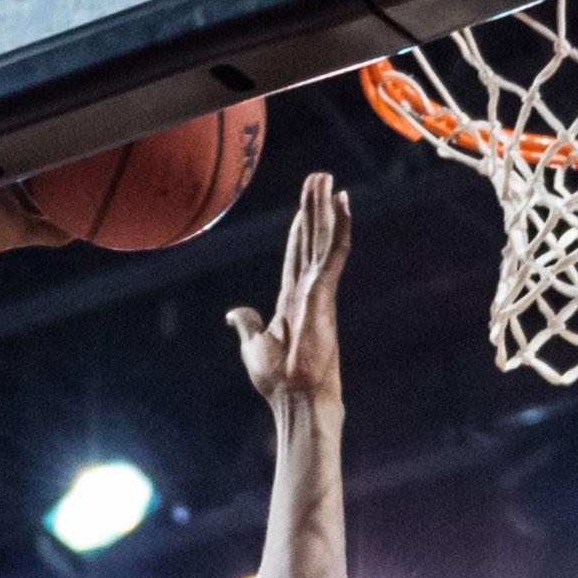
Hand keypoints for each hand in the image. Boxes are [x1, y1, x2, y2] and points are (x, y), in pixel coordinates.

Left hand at [229, 173, 349, 405]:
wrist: (295, 400)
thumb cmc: (278, 382)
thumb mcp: (254, 347)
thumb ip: (249, 325)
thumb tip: (235, 312)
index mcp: (292, 301)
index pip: (296, 256)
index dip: (301, 229)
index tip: (306, 206)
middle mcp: (309, 291)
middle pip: (312, 240)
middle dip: (315, 209)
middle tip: (320, 177)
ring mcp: (319, 291)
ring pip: (323, 240)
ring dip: (325, 209)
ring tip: (328, 180)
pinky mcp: (324, 294)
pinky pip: (334, 254)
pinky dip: (339, 228)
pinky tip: (342, 205)